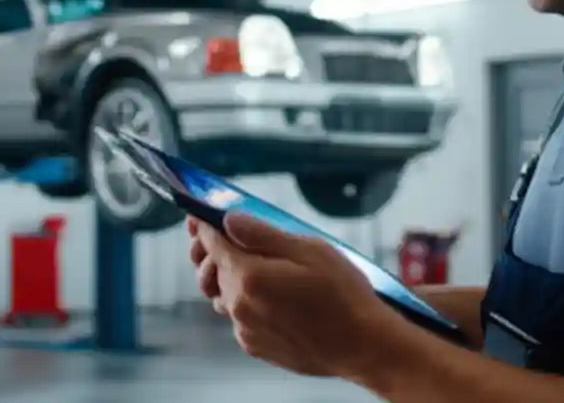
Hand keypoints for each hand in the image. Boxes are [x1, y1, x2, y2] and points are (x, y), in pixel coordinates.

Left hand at [186, 213, 409, 379]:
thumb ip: (263, 234)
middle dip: (215, 251)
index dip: (204, 226)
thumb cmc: (344, 295)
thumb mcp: (310, 250)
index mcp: (249, 277)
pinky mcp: (256, 345)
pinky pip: (239, 315)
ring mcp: (246, 329)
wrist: (363, 346)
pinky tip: (272, 295)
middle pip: (212, 270)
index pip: (212, 244)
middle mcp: (239, 306)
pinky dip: (245, 300)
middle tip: (228, 236)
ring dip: (230, 277)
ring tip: (256, 267)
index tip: (199, 216)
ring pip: (224, 294)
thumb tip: (229, 219)